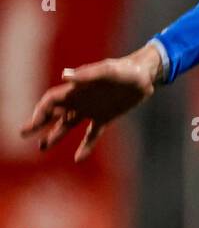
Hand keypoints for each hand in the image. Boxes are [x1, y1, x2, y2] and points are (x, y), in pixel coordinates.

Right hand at [19, 43, 163, 161]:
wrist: (144, 75)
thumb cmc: (126, 69)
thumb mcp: (107, 70)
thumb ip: (87, 75)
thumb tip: (64, 76)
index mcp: (77, 89)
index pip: (51, 101)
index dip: (40, 111)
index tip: (33, 125)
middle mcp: (81, 100)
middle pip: (54, 113)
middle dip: (39, 123)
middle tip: (25, 134)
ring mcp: (92, 109)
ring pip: (68, 125)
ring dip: (55, 135)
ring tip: (43, 147)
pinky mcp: (106, 116)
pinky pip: (93, 134)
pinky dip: (85, 146)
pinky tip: (78, 158)